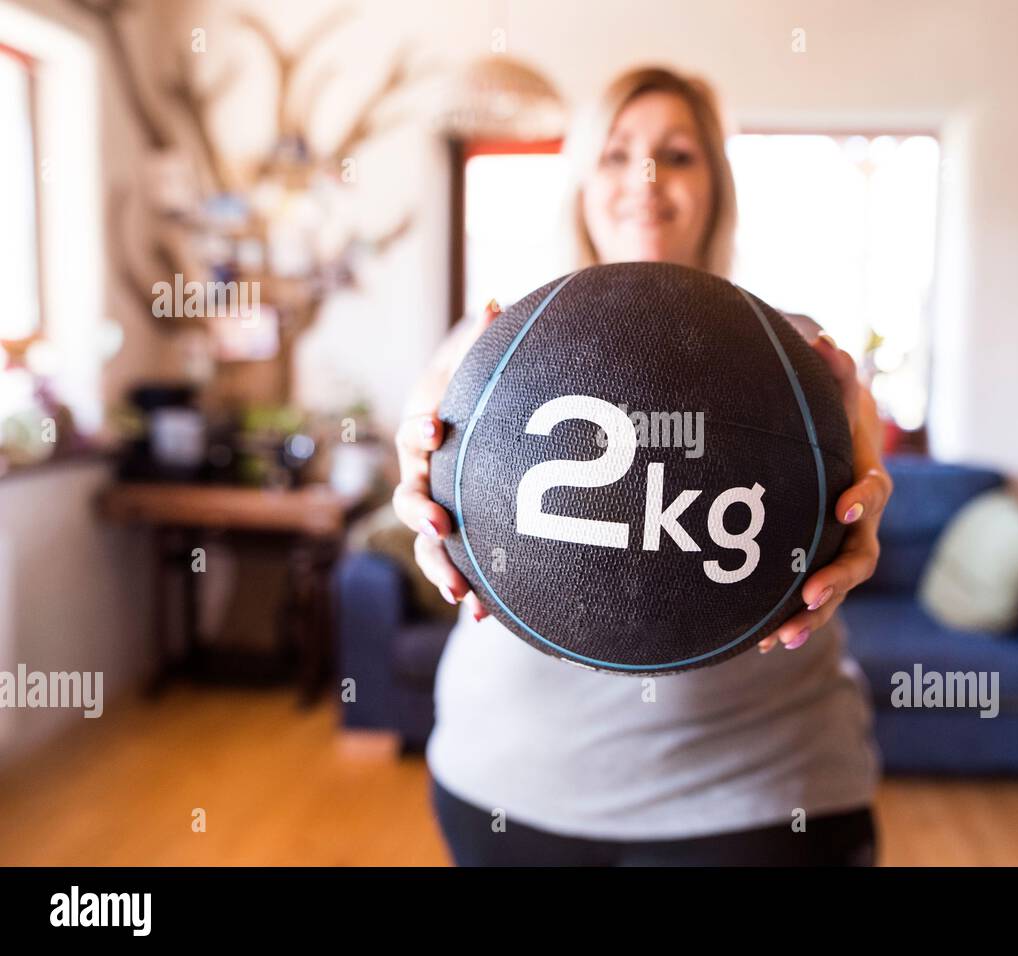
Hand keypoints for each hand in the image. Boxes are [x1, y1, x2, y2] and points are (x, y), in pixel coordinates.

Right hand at [391, 299, 501, 621]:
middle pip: (412, 500)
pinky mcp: (458, 542)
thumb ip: (482, 340)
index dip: (422, 430)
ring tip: (461, 593)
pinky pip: (459, 569)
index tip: (437, 429)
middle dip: (424, 515)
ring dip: (441, 568)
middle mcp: (422, 480)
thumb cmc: (469, 395)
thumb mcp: (473, 366)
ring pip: (429, 545)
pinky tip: (485, 617)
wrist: (467, 433)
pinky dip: (471, 593)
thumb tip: (496, 302)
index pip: (415, 434)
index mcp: (423, 437)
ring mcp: (436, 514)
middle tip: (443, 525)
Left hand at [758, 331, 891, 652]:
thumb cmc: (825, 416)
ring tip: (782, 639)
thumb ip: (829, 369)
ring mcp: (841, 548)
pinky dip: (790, 622)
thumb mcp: (828, 389)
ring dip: (814, 617)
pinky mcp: (818, 569)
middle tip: (812, 594)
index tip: (843, 504)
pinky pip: (811, 602)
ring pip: (837, 589)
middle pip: (861, 555)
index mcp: (863, 477)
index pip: (874, 491)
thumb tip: (825, 336)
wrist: (824, 449)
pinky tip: (760, 644)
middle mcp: (861, 521)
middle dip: (838, 578)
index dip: (863, 499)